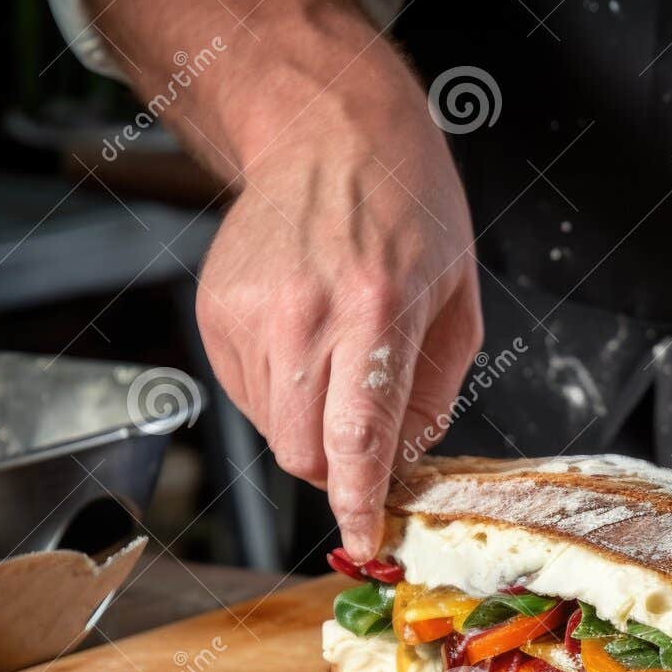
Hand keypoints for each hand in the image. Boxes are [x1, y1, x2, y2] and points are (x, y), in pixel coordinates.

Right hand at [195, 48, 480, 558]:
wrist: (330, 132)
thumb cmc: (409, 209)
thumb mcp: (456, 301)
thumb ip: (432, 394)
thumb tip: (402, 465)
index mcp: (375, 310)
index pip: (355, 438)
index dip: (357, 502)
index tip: (364, 539)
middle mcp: (304, 314)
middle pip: (301, 451)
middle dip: (334, 472)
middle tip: (365, 446)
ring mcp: (250, 312)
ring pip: (271, 429)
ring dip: (308, 426)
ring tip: (337, 360)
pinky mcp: (215, 310)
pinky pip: (246, 393)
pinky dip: (279, 392)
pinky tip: (304, 340)